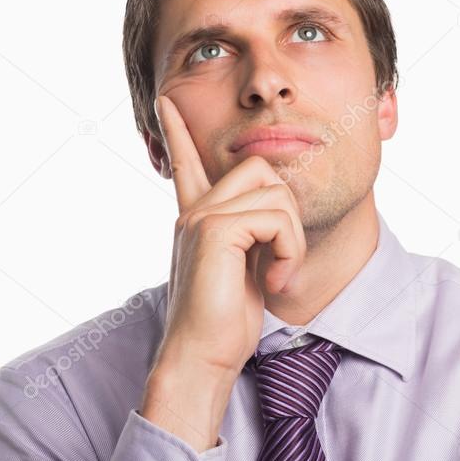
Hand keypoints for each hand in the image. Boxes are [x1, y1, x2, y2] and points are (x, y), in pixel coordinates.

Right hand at [140, 94, 306, 450]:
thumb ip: (250, 237)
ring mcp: (200, 217)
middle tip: (282, 259)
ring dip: (291, 238)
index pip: (187, 165)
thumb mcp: (242, 270)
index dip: (178, 132)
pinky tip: (276, 280)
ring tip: (277, 274)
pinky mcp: (213, 230)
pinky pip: (276, 217)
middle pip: (260, 168)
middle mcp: (193, 211)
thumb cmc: (225, 324)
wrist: (201, 358)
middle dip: (287, 212)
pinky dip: (289, 250)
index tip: (167, 103)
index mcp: (196, 219)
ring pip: (275, 192)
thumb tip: (274, 212)